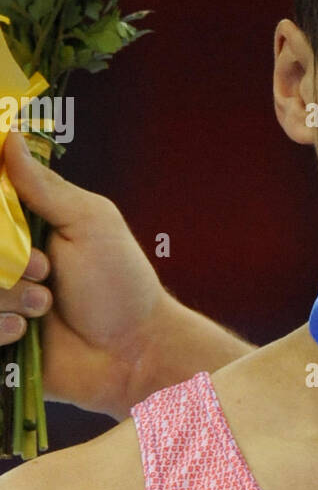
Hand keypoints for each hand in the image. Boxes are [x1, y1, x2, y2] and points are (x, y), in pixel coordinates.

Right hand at [0, 131, 172, 418]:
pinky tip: (26, 333)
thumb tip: (7, 136)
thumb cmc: (121, 283)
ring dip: (5, 294)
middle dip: (4, 259)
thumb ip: (42, 186)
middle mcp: (3, 260)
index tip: (11, 230)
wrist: (134, 352)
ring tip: (44, 304)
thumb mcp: (89, 222)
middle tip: (43, 269)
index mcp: (22, 224)